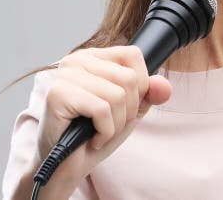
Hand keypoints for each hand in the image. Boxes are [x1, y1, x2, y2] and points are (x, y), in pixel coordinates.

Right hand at [36, 46, 171, 193]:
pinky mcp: (58, 94)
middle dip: (129, 110)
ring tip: (100, 132)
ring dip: (116, 124)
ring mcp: (65, 75)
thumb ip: (149, 94)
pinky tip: (93, 139)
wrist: (65, 167)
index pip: (133, 54)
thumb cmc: (94, 134)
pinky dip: (105, 131)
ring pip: (118, 95)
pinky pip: (102, 109)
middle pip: (129, 78)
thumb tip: (164, 85)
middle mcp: (77, 59)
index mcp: (93, 56)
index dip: (140, 85)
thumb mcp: (130, 111)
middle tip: (111, 125)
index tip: (125, 107)